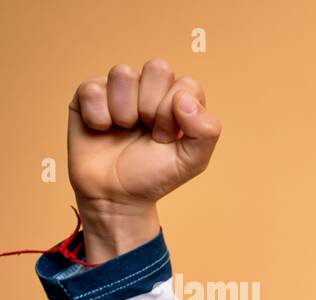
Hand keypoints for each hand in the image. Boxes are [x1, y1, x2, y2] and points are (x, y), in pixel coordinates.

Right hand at [67, 59, 220, 242]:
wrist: (115, 195)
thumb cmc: (154, 175)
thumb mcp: (192, 161)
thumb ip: (206, 131)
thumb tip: (184, 99)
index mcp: (178, 100)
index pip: (186, 84)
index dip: (176, 114)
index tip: (166, 138)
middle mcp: (150, 88)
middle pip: (157, 68)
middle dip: (152, 108)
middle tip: (148, 133)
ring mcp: (119, 89)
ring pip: (123, 73)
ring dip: (124, 111)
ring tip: (123, 130)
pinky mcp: (89, 94)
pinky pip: (92, 88)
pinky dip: (98, 116)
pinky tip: (102, 130)